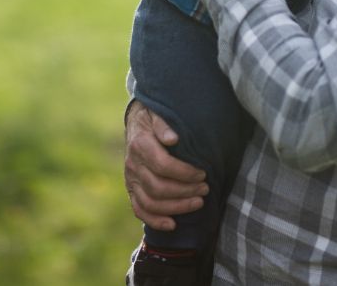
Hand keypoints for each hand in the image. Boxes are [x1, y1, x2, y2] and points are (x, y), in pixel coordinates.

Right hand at [124, 101, 207, 230]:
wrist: (138, 121)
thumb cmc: (154, 116)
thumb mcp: (157, 112)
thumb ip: (163, 124)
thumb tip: (172, 138)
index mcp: (140, 144)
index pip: (162, 165)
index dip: (185, 173)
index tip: (203, 173)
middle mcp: (133, 164)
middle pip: (158, 187)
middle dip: (185, 191)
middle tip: (205, 188)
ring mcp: (131, 179)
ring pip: (151, 202)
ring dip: (176, 207)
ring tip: (198, 203)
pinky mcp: (131, 189)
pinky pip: (139, 209)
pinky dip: (155, 220)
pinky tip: (173, 224)